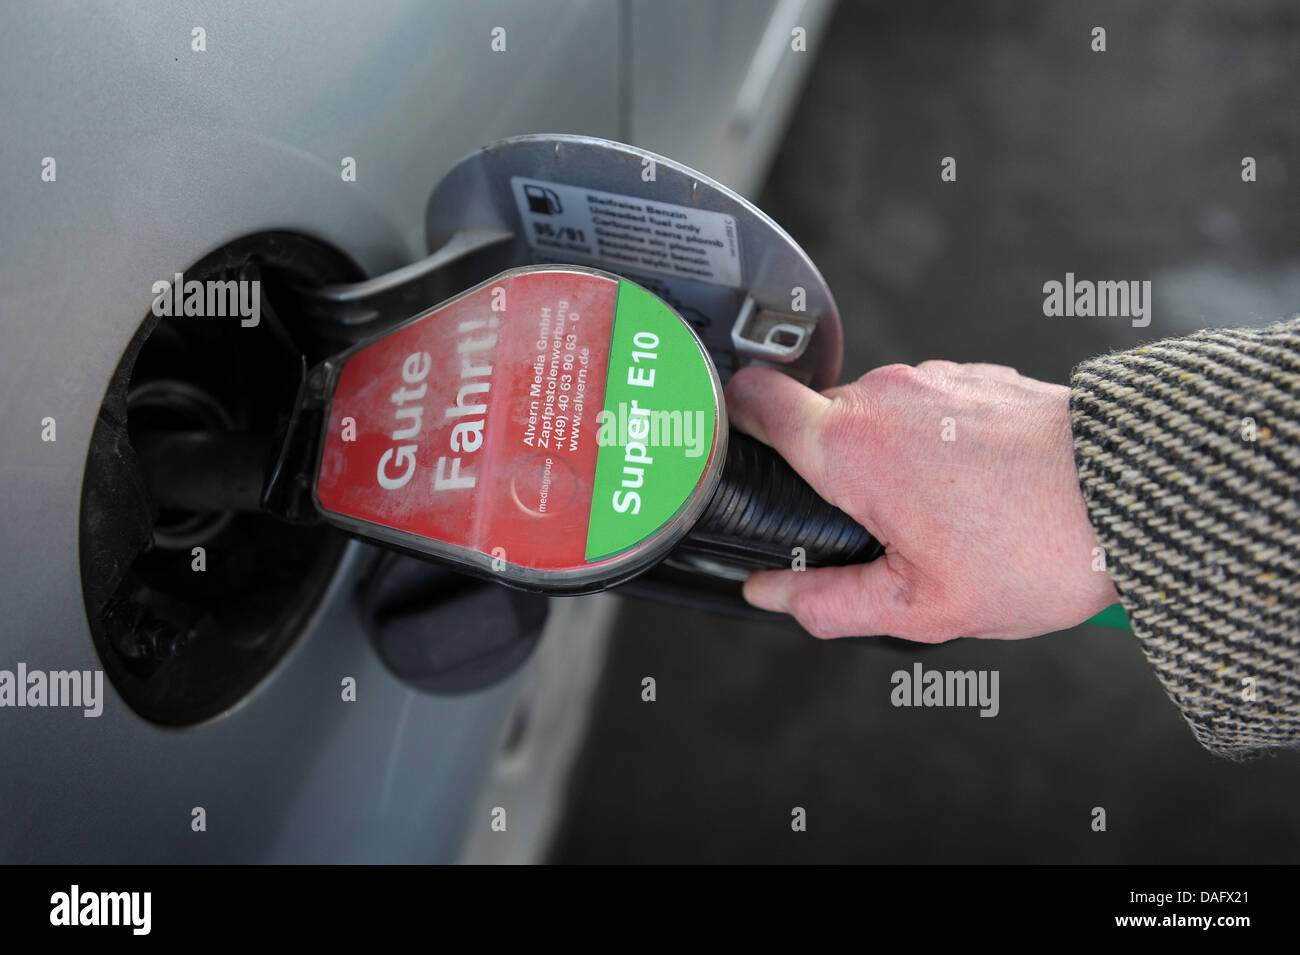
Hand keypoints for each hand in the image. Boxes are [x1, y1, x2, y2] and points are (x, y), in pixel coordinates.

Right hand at [725, 362, 1119, 640]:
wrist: (1142, 491)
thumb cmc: (1039, 547)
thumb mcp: (924, 605)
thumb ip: (830, 601)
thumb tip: (770, 596)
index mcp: (851, 447)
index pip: (753, 399)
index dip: (729, 420)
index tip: (734, 452)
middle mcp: (884, 394)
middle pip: (819, 424)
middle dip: (835, 476)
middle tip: (880, 532)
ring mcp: (934, 378)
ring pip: (878, 419)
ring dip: (892, 463)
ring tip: (948, 520)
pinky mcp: (976, 377)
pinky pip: (928, 410)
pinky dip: (936, 445)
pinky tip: (981, 492)